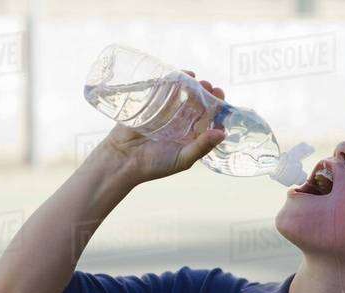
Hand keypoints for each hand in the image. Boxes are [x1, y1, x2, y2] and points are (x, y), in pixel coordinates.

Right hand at [94, 70, 225, 185]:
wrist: (122, 160)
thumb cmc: (154, 165)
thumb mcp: (182, 159)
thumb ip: (202, 146)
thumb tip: (222, 133)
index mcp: (191, 136)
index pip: (209, 118)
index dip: (217, 108)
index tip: (221, 98)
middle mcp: (181, 123)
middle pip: (198, 103)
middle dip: (206, 93)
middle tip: (209, 86)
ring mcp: (166, 113)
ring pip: (183, 94)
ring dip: (192, 85)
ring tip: (197, 80)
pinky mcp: (151, 105)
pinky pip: (164, 89)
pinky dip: (172, 80)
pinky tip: (179, 75)